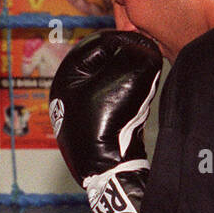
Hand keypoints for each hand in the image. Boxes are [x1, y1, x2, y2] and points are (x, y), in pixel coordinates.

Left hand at [49, 30, 162, 212]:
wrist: (108, 171)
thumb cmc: (108, 122)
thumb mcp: (126, 78)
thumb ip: (138, 54)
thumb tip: (145, 47)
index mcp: (65, 78)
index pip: (97, 44)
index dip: (125, 41)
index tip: (146, 46)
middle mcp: (67, 95)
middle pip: (103, 63)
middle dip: (128, 62)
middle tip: (147, 65)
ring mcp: (79, 113)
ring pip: (110, 83)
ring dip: (130, 81)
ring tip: (144, 86)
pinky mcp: (94, 128)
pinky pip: (114, 103)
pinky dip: (128, 100)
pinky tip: (138, 106)